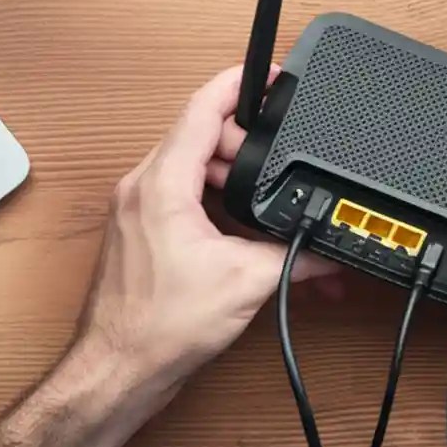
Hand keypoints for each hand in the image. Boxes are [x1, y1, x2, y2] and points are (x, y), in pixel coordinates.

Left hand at [73, 65, 338, 391]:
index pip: (203, 107)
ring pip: (194, 170)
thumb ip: (294, 257)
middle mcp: (143, 188)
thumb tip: (326, 251)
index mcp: (162, 183)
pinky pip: (184, 198)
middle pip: (202, 138)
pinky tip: (244, 234)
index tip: (272, 77)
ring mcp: (138, 209)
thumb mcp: (246, 283)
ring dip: (235, 183)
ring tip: (268, 209)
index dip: (241, 84)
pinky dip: (217, 206)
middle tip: (283, 169)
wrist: (120, 369)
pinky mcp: (142, 233)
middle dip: (249, 148)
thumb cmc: (158, 328)